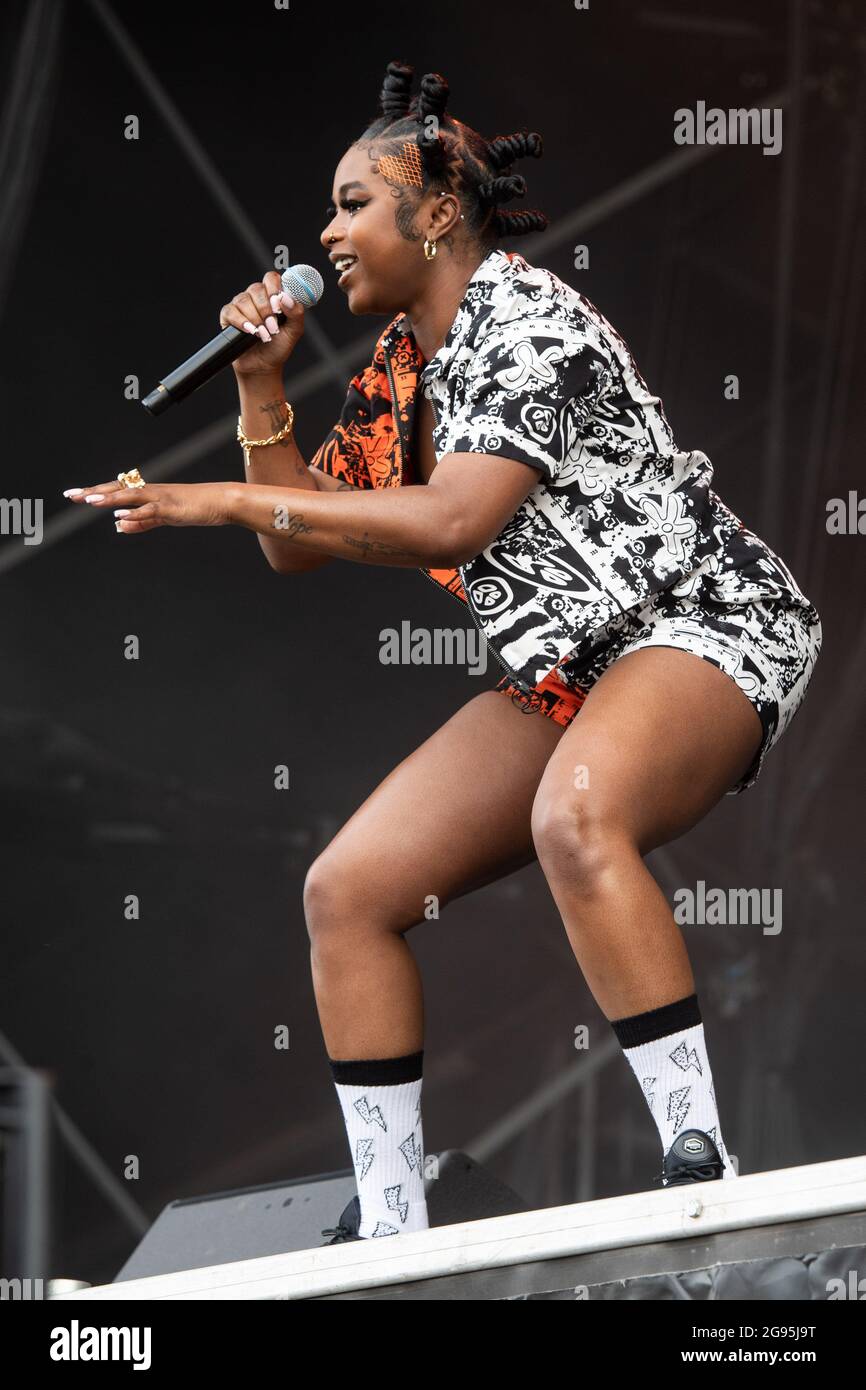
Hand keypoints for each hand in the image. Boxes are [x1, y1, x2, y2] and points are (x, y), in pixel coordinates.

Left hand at [62, 479, 236, 532]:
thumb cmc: (194, 507)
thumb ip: (141, 522)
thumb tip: (119, 526)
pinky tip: (120, 517)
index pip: (116, 491)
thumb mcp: (163, 518)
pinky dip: (134, 514)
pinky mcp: (170, 507)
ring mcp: (160, 498)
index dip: (96, 492)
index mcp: (147, 494)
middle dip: (94, 492)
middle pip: (117, 490)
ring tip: (90, 500)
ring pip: (130, 497)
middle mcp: (149, 492)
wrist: (219, 501)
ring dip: (110, 499)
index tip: (76, 494)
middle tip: (72, 494)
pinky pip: (149, 511)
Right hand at [220, 269, 304, 376]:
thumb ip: (296, 313)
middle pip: (256, 288)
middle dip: (266, 310)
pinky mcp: (228, 316)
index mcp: (272, 295)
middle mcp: (255, 296)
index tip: (278, 308)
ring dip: (255, 319)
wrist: (263, 366)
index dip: (274, 289)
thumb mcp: (294, 331)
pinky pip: (231, 311)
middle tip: (272, 327)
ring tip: (263, 335)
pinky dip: (241, 322)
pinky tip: (250, 332)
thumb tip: (286, 297)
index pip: (271, 278)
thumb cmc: (278, 346)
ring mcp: (240, 305)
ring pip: (244, 300)